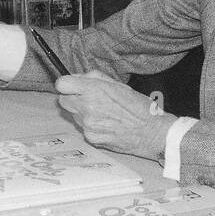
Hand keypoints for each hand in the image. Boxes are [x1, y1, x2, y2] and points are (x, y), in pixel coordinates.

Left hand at [55, 71, 175, 161]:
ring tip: (103, 113)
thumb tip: (78, 77)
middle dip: (72, 98)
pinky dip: (90, 125)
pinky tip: (106, 124)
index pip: (62, 84)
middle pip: (63, 100)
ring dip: (82, 112)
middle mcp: (88, 107)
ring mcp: (87, 125)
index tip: (72, 85)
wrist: (152, 133)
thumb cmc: (139, 108)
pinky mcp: (90, 138)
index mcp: (95, 90)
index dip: (67, 84)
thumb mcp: (119, 85)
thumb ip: (95, 78)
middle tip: (87, 99)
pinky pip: (82, 128)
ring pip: (73, 115)